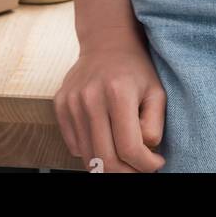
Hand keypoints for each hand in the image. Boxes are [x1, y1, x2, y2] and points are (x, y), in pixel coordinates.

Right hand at [54, 29, 166, 172]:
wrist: (106, 42)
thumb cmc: (136, 70)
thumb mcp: (156, 92)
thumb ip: (154, 125)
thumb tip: (145, 155)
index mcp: (118, 92)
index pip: (129, 147)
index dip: (145, 165)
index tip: (156, 164)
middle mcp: (90, 97)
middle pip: (106, 159)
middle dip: (127, 173)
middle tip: (139, 170)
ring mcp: (71, 102)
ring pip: (88, 157)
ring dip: (109, 166)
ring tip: (125, 158)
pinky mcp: (59, 105)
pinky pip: (75, 146)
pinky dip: (92, 152)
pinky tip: (106, 139)